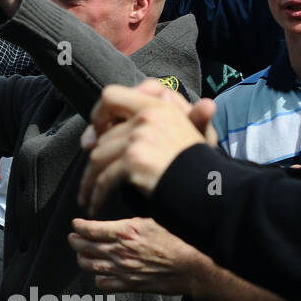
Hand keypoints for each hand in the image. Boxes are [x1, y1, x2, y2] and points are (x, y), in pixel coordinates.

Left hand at [69, 216, 212, 293]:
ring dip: (82, 258)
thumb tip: (119, 220)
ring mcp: (123, 270)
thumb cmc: (178, 241)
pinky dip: (98, 278)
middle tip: (73, 237)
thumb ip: (131, 223)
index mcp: (125, 232)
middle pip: (85, 247)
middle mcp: (120, 252)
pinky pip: (103, 284)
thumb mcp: (153, 221)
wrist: (193, 267)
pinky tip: (100, 273)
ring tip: (81, 253)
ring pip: (89, 265)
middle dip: (75, 240)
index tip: (76, 224)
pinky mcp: (130, 285)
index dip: (79, 226)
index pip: (90, 229)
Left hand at [78, 83, 210, 213]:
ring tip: (87, 196)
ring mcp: (140, 137)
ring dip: (90, 180)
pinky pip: (104, 179)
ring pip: (98, 157)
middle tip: (88, 177)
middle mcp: (147, 116)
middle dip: (94, 160)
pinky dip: (96, 194)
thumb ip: (139, 129)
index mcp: (157, 105)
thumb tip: (92, 137)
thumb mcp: (174, 136)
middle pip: (103, 136)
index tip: (95, 135)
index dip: (98, 115)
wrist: (213, 189)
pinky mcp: (135, 160)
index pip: (111, 95)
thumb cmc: (195, 166)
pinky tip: (94, 205)